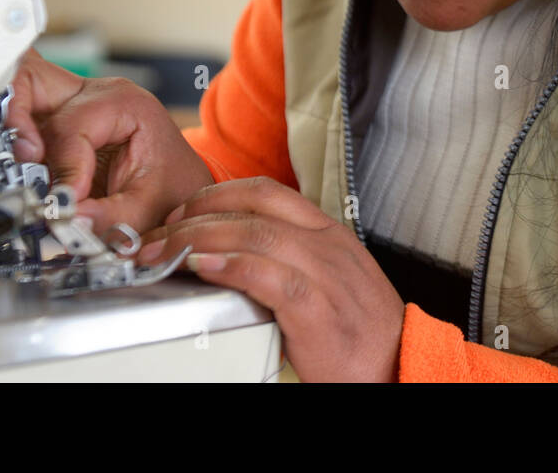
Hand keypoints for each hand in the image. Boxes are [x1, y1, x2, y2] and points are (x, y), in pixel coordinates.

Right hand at [5, 48, 212, 232]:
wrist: (182, 184)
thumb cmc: (175, 185)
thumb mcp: (151, 207)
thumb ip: (110, 219)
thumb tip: (67, 221)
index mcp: (124, 102)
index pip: (72, 126)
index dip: (64, 168)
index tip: (63, 203)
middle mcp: (95, 93)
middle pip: (36, 90)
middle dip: (22, 129)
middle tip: (26, 170)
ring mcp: (74, 101)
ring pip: (22, 97)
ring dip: (13, 130)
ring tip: (19, 170)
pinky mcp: (59, 119)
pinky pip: (25, 119)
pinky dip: (16, 141)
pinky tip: (23, 170)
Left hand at [137, 176, 405, 381]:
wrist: (396, 366)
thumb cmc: (358, 330)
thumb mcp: (330, 277)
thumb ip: (290, 256)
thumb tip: (231, 250)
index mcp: (327, 231)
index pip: (266, 191)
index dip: (216, 194)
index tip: (183, 210)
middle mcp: (326, 243)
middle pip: (252, 208)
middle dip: (196, 215)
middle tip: (160, 233)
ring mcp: (324, 272)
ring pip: (254, 234)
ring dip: (200, 238)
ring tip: (167, 251)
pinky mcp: (316, 307)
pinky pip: (266, 275)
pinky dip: (229, 266)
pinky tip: (202, 269)